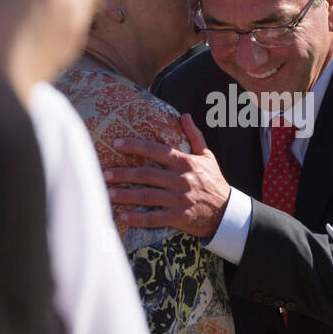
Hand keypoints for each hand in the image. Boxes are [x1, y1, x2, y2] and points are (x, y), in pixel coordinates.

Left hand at [105, 114, 230, 238]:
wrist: (227, 213)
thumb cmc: (214, 182)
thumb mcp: (207, 157)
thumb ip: (194, 136)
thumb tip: (184, 116)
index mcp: (186, 163)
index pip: (157, 151)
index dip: (136, 146)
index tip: (117, 143)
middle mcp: (181, 180)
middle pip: (146, 175)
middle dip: (123, 174)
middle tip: (104, 173)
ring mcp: (180, 199)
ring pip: (147, 196)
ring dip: (125, 195)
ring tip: (107, 193)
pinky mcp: (179, 217)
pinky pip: (155, 218)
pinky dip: (138, 217)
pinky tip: (123, 216)